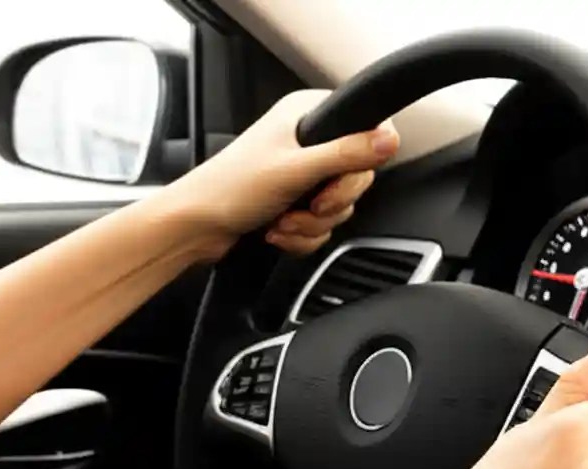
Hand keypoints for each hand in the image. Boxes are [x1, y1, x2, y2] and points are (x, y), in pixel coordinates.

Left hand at [166, 89, 399, 259]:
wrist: (196, 227)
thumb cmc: (229, 189)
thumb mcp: (296, 168)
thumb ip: (346, 153)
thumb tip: (390, 138)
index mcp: (307, 115)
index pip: (366, 128)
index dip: (364, 159)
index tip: (344, 177)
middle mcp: (308, 141)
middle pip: (358, 175)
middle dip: (333, 201)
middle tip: (311, 203)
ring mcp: (303, 174)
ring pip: (341, 205)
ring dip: (314, 223)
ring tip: (284, 220)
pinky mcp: (298, 203)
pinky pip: (324, 225)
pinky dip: (304, 235)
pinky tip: (279, 230)